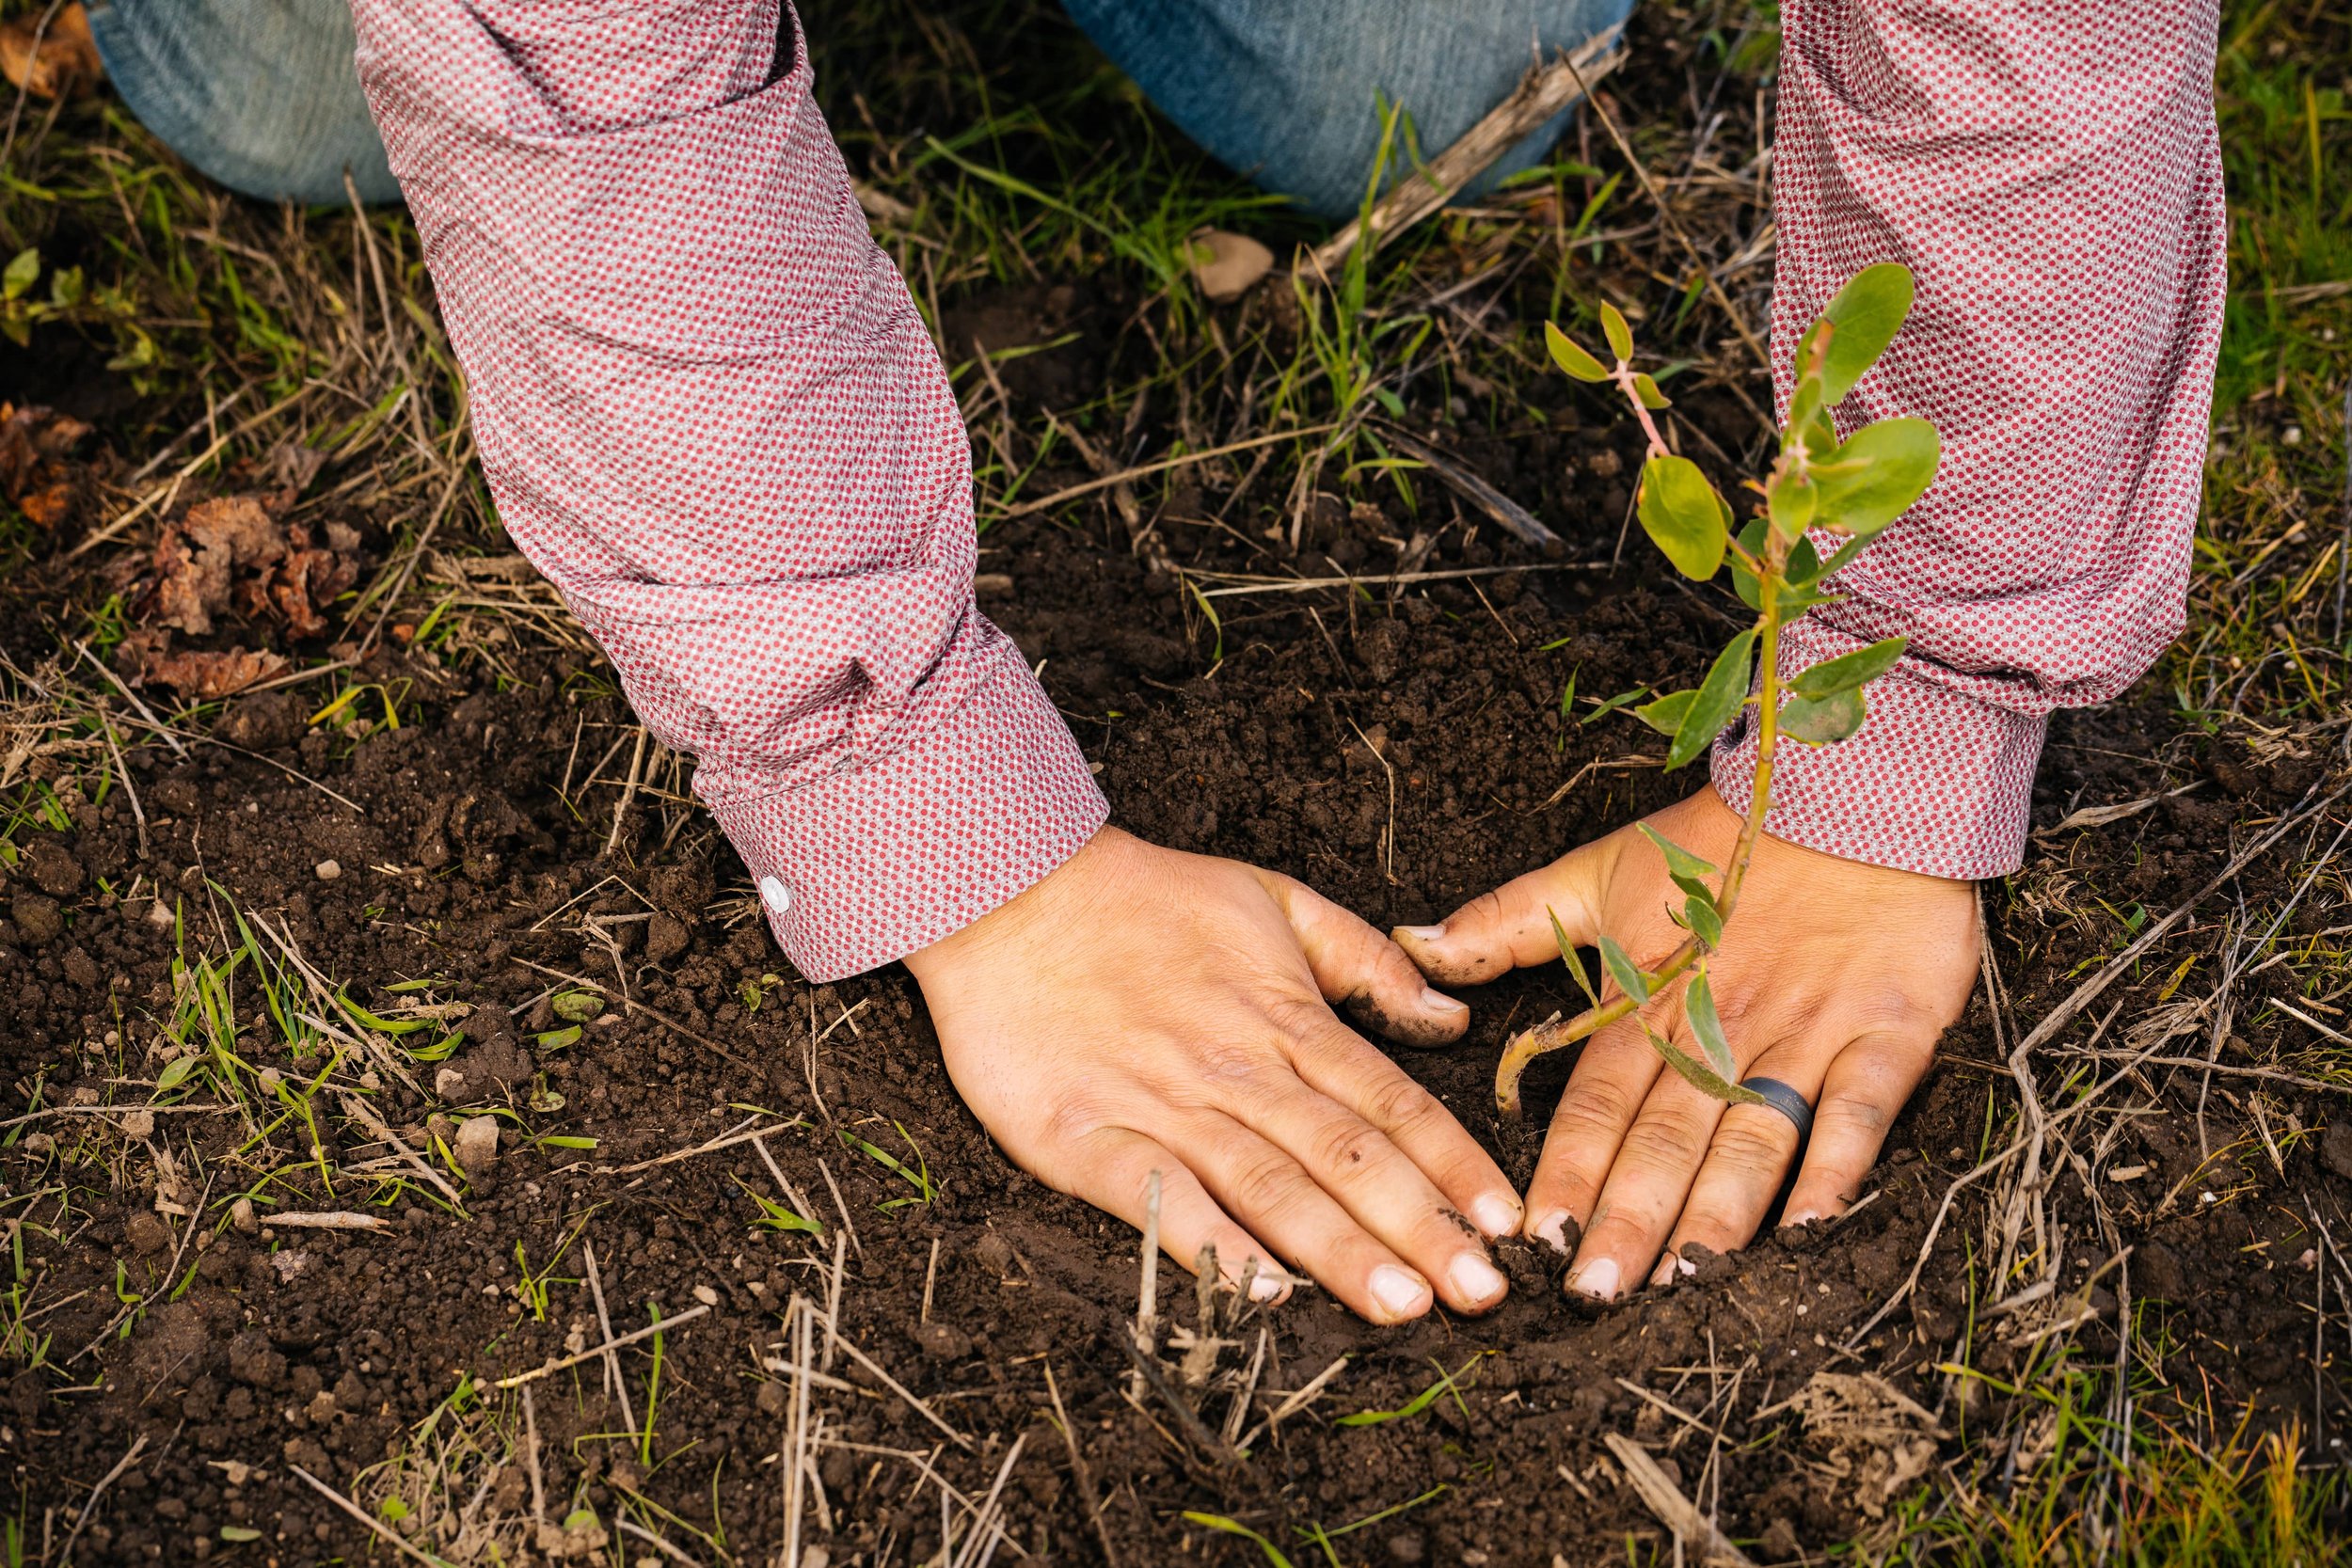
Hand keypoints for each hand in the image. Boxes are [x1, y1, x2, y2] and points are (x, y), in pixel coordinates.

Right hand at [905, 826, 1519, 1321]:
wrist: (1008, 890)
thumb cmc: (1144, 899)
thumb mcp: (1273, 898)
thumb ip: (1366, 960)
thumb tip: (1451, 1021)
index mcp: (1287, 1016)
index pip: (1393, 1103)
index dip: (1455, 1167)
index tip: (1507, 1225)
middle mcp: (1238, 1068)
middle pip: (1347, 1158)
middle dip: (1421, 1230)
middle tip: (1482, 1294)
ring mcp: (1163, 1104)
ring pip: (1272, 1185)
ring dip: (1341, 1250)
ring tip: (1403, 1306)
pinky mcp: (1087, 1137)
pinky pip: (1161, 1198)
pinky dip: (1213, 1245)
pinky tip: (1263, 1292)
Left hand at [1393, 786, 1976, 1297]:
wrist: (1851, 790)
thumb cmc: (1718, 845)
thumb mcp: (1599, 872)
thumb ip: (1507, 924)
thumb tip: (1413, 946)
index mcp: (1648, 1000)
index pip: (1596, 1100)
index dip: (1567, 1170)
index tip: (1537, 1241)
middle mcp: (1719, 1027)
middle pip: (1667, 1137)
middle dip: (1629, 1218)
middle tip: (1596, 1294)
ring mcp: (1803, 1033)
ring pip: (1751, 1137)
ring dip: (1717, 1215)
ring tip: (1683, 1282)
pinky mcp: (1885, 1032)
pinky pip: (1858, 1110)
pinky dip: (1836, 1168)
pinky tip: (1809, 1229)